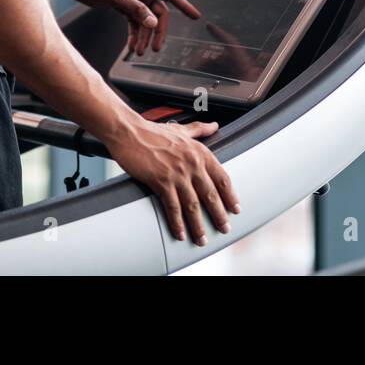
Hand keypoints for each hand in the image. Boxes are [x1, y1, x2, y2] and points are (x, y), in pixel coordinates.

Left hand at [68, 0, 200, 55]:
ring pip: (145, 20)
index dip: (184, 6)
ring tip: (139, 51)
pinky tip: (132, 46)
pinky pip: (133, 22)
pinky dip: (134, 34)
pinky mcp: (122, 5)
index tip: (195, 16)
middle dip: (157, 32)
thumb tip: (152, 23)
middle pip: (158, 13)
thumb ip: (136, 10)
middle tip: (155, 48)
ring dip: (143, 36)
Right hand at [106, 119, 239, 245]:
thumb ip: (199, 130)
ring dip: (198, 225)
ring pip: (193, 205)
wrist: (129, 132)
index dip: (230, 196)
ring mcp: (177, 173)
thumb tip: (214, 126)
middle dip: (219, 216)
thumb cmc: (152, 131)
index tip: (235, 209)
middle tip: (224, 229)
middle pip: (211, 195)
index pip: (222, 178)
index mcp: (199, 152)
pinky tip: (180, 233)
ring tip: (202, 238)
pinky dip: (177, 223)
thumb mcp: (181, 129)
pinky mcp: (161, 181)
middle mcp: (192, 163)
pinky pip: (172, 207)